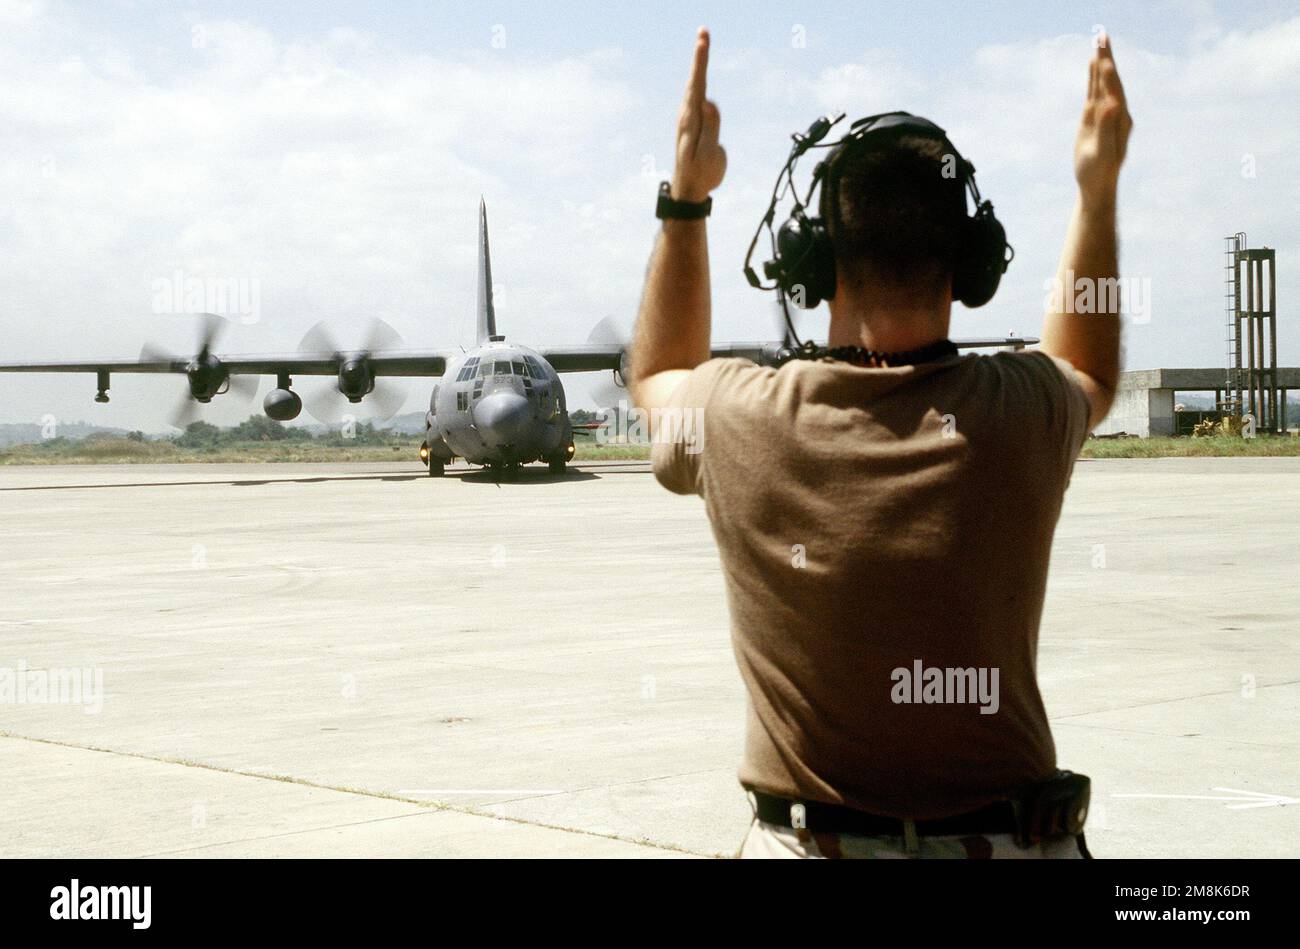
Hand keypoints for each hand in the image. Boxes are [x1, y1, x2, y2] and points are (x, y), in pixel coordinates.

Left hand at [671, 28, 725, 202]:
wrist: (689, 189)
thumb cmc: (701, 174)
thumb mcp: (708, 155)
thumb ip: (710, 128)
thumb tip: (709, 103)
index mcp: (691, 120)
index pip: (697, 85)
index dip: (700, 62)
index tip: (703, 41)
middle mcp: (687, 116)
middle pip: (695, 80)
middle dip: (700, 56)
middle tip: (704, 32)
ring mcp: (690, 118)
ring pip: (695, 85)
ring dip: (699, 64)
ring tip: (703, 44)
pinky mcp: (694, 123)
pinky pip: (697, 94)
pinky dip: (700, 78)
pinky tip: (700, 74)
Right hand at [1073, 35, 1132, 205]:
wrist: (1097, 186)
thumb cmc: (1099, 173)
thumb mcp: (1102, 152)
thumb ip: (1106, 128)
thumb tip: (1111, 105)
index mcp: (1119, 119)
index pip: (1114, 90)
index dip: (1108, 72)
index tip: (1103, 54)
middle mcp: (1116, 112)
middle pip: (1111, 80)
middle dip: (1107, 57)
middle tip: (1102, 35)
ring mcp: (1107, 114)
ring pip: (1104, 82)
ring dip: (1102, 62)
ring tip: (1099, 41)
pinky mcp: (1096, 118)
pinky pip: (1096, 91)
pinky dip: (1094, 77)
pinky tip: (1093, 65)